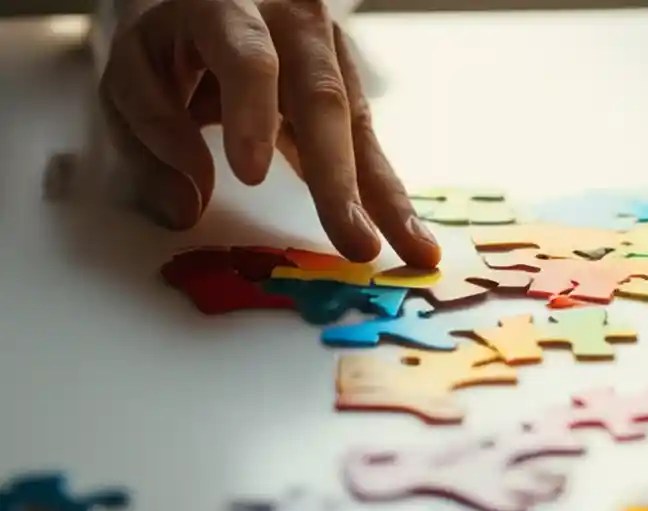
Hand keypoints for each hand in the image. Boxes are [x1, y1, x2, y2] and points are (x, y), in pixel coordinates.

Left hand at [100, 0, 439, 267]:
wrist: (214, 4)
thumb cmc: (170, 43)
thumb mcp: (132, 77)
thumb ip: (151, 135)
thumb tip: (188, 204)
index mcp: (226, 5)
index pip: (248, 58)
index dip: (252, 114)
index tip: (250, 176)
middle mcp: (293, 21)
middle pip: (323, 97)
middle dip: (340, 178)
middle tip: (354, 240)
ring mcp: (330, 51)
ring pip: (359, 122)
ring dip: (384, 193)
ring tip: (412, 247)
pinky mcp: (349, 84)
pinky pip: (368, 139)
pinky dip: (384, 190)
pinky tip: (408, 229)